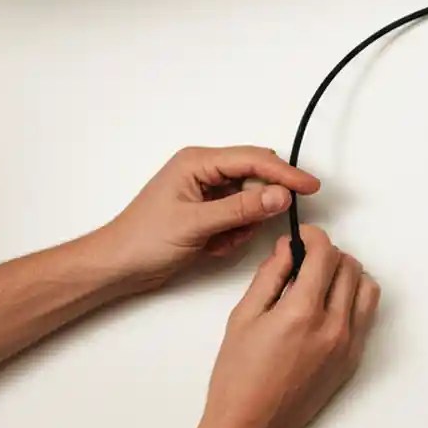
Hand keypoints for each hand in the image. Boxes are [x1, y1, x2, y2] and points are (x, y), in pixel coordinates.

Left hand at [95, 146, 320, 289]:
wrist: (116, 268)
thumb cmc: (144, 240)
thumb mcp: (196, 224)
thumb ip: (241, 208)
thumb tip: (282, 195)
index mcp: (198, 162)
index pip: (254, 159)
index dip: (285, 173)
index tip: (311, 187)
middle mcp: (205, 171)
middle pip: (256, 178)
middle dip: (258, 205)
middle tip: (247, 227)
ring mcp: (207, 192)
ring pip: (251, 200)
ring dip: (244, 224)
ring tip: (218, 241)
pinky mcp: (209, 212)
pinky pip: (240, 217)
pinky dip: (234, 234)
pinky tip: (212, 246)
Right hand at [194, 227, 380, 427]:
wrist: (250, 426)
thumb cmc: (238, 378)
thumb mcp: (243, 317)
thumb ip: (269, 276)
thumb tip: (287, 247)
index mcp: (302, 313)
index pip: (325, 254)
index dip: (314, 236)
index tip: (303, 235)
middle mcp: (333, 327)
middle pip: (349, 266)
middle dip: (327, 254)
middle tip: (305, 260)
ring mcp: (348, 344)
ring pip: (366, 287)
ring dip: (346, 275)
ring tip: (321, 281)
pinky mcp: (353, 359)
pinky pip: (367, 314)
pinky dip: (354, 299)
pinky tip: (331, 304)